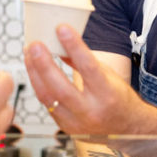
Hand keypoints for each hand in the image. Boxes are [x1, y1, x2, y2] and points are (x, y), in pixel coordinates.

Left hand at [23, 24, 141, 134]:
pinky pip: (47, 105)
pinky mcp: (67, 127)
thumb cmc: (119, 98)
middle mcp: (92, 111)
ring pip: (48, 97)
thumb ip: (84, 62)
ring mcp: (77, 123)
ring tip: (29, 55)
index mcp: (107, 94)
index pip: (88, 67)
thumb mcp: (107, 75)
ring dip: (35, 73)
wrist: (127, 127)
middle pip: (61, 87)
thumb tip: (62, 43)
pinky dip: (39, 86)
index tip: (62, 29)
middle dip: (44, 64)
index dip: (74, 46)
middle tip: (35, 44)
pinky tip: (34, 71)